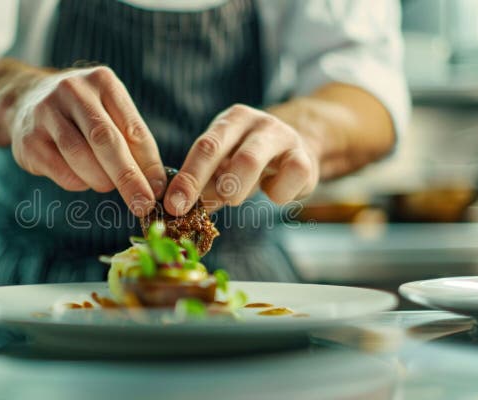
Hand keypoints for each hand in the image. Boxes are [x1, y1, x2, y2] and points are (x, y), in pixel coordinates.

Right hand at [10, 66, 165, 216]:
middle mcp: (73, 90)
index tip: (159, 190)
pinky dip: (79, 182)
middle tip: (143, 205)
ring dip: (101, 180)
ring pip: (81, 156)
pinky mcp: (29, 139)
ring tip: (106, 184)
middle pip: (106, 140)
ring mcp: (46, 112)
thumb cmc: (81, 114)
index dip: (149, 164)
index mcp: (103, 81)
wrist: (24, 100)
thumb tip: (157, 184)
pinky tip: (81, 176)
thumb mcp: (109, 112)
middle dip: (128, 177)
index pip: (133, 128)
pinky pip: (61, 171)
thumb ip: (132, 142)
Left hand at [165, 104, 319, 215]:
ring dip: (234, 188)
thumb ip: (204, 185)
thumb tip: (178, 209)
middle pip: (219, 148)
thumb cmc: (252, 164)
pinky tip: (273, 192)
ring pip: (250, 161)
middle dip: (198, 181)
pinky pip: (286, 179)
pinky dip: (277, 194)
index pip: (203, 147)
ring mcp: (282, 136)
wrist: (298, 153)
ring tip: (233, 199)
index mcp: (231, 120)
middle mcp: (256, 121)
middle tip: (189, 209)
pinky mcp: (305, 158)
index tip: (172, 204)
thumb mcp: (225, 167)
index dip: (186, 178)